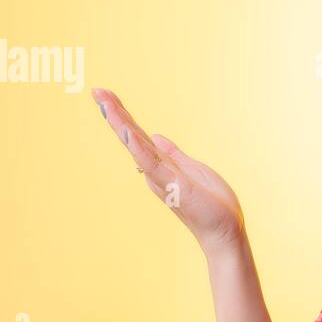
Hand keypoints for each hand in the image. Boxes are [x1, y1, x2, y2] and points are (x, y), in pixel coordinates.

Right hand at [91, 87, 245, 255]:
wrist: (224, 231)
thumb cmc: (213, 205)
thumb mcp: (194, 169)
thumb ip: (174, 154)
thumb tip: (157, 137)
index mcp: (162, 165)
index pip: (138, 135)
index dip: (123, 115)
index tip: (106, 95)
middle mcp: (155, 171)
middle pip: (131, 137)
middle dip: (115, 113)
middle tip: (97, 90)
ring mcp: (161, 179)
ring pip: (136, 147)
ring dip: (121, 125)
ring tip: (106, 103)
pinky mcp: (172, 187)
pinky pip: (152, 164)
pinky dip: (139, 149)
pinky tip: (128, 133)